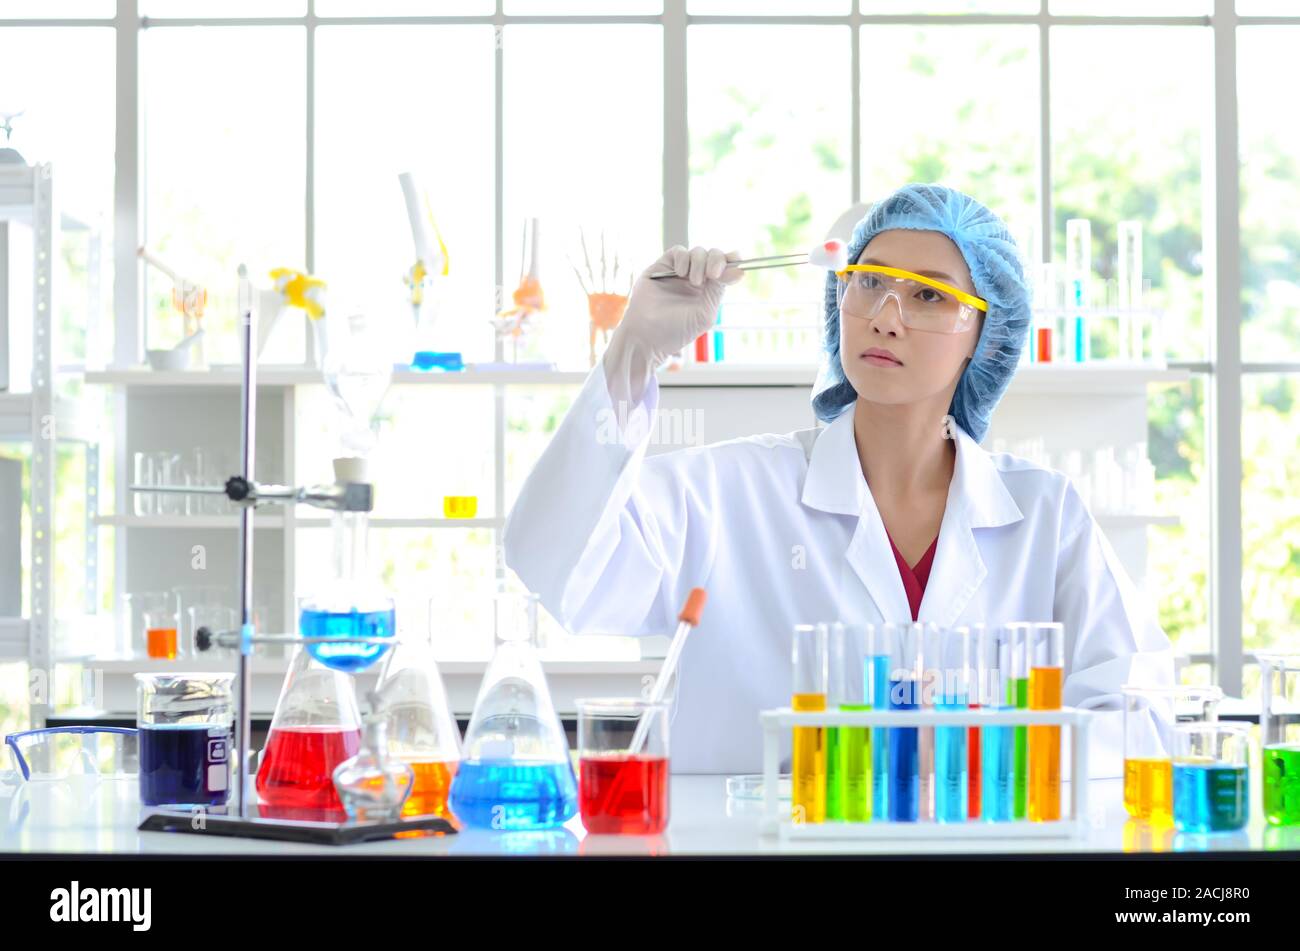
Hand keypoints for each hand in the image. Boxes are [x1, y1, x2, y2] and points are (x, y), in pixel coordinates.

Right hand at [607, 246, 743, 371]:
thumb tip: (739, 270)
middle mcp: (695, 278)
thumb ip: (719, 290)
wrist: (647, 335)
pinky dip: (684, 258)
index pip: (725, 268)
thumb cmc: (676, 330)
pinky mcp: (662, 267)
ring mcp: (679, 272)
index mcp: (708, 290)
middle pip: (713, 255)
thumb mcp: (705, 312)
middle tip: (713, 274)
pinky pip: (678, 251)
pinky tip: (681, 272)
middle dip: (717, 260)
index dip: (732, 260)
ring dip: (699, 263)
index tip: (737, 259)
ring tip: (693, 281)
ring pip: (697, 252)